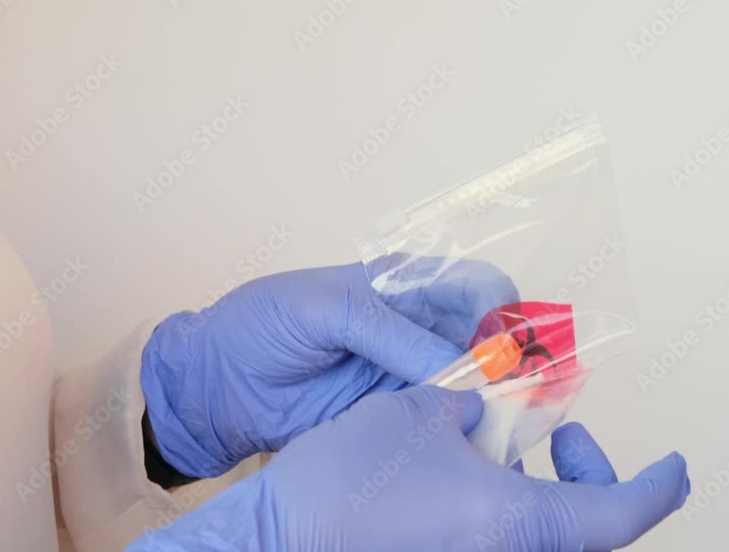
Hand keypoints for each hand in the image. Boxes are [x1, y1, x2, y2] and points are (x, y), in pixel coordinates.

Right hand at [127, 386, 689, 551]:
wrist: (278, 539)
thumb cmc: (349, 477)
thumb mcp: (422, 413)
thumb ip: (472, 407)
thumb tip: (483, 412)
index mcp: (520, 525)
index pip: (624, 514)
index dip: (660, 484)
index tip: (678, 462)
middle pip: (592, 533)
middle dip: (594, 480)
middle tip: (564, 438)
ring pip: (547, 537)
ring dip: (547, 494)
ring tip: (508, 447)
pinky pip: (504, 543)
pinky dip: (509, 512)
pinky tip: (470, 476)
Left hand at [140, 256, 518, 477]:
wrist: (218, 384)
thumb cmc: (262, 324)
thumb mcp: (325, 310)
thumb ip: (390, 332)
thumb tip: (459, 362)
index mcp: (404, 284)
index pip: (476, 285)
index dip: (500, 309)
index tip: (500, 344)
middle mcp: (419, 328)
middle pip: (489, 338)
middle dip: (509, 362)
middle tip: (510, 392)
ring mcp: (411, 373)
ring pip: (476, 384)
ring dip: (496, 401)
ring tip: (500, 422)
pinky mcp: (399, 414)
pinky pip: (447, 420)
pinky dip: (469, 431)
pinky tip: (474, 443)